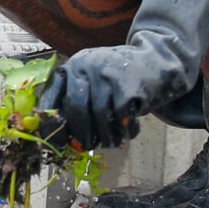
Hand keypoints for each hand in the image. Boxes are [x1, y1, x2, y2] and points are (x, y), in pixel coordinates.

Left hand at [39, 38, 188, 150]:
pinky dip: (125, 129)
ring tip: (112, 141)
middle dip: (82, 133)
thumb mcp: (94, 81)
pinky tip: (128, 131)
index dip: (51, 124)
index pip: (52, 97)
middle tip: (88, 146)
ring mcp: (107, 72)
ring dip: (106, 135)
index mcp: (73, 66)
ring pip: (100, 115)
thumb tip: (65, 140)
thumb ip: (78, 103)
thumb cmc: (119, 80)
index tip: (57, 143)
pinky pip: (121, 116)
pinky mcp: (128, 83)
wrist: (156, 60)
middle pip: (76, 108)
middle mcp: (86, 65)